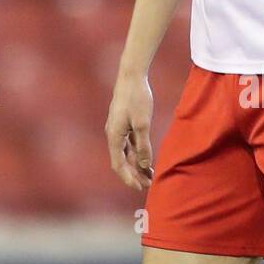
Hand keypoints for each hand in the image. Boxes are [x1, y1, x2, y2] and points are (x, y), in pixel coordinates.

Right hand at [106, 72, 153, 191]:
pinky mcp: (124, 125)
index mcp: (114, 136)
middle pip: (122, 161)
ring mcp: (118, 130)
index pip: (118, 165)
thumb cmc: (136, 98)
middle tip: (148, 184)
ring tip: (149, 176)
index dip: (128, 178)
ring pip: (126, 154)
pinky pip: (129, 145)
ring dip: (137, 165)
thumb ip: (143, 145)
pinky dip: (138, 154)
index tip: (139, 188)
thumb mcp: (142, 123)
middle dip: (133, 174)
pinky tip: (147, 160)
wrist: (131, 76)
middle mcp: (113, 135)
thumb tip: (144, 164)